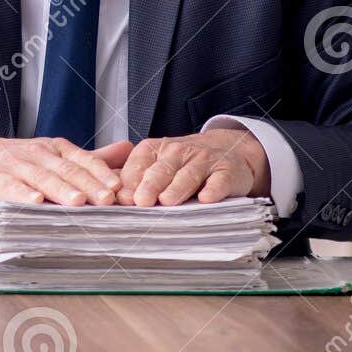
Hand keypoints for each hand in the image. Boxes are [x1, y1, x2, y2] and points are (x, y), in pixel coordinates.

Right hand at [0, 133, 124, 208]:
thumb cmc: (11, 161)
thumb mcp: (51, 156)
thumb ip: (89, 158)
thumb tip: (128, 150)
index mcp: (53, 149)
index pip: (81, 159)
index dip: (101, 173)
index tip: (121, 188)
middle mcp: (35, 153)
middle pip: (65, 169)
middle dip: (88, 184)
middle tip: (108, 198)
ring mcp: (12, 164)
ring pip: (41, 176)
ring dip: (60, 189)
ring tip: (78, 202)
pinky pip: (8, 185)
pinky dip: (21, 193)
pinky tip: (34, 201)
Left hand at [114, 130, 268, 206]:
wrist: (230, 150)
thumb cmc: (186, 164)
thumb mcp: (161, 165)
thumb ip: (139, 179)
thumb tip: (120, 199)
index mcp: (157, 149)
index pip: (139, 164)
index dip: (130, 182)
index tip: (122, 199)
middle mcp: (180, 151)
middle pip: (162, 169)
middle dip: (150, 185)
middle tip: (141, 201)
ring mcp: (205, 160)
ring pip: (188, 175)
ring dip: (177, 188)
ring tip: (167, 201)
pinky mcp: (227, 171)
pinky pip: (219, 181)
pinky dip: (213, 190)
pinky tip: (206, 199)